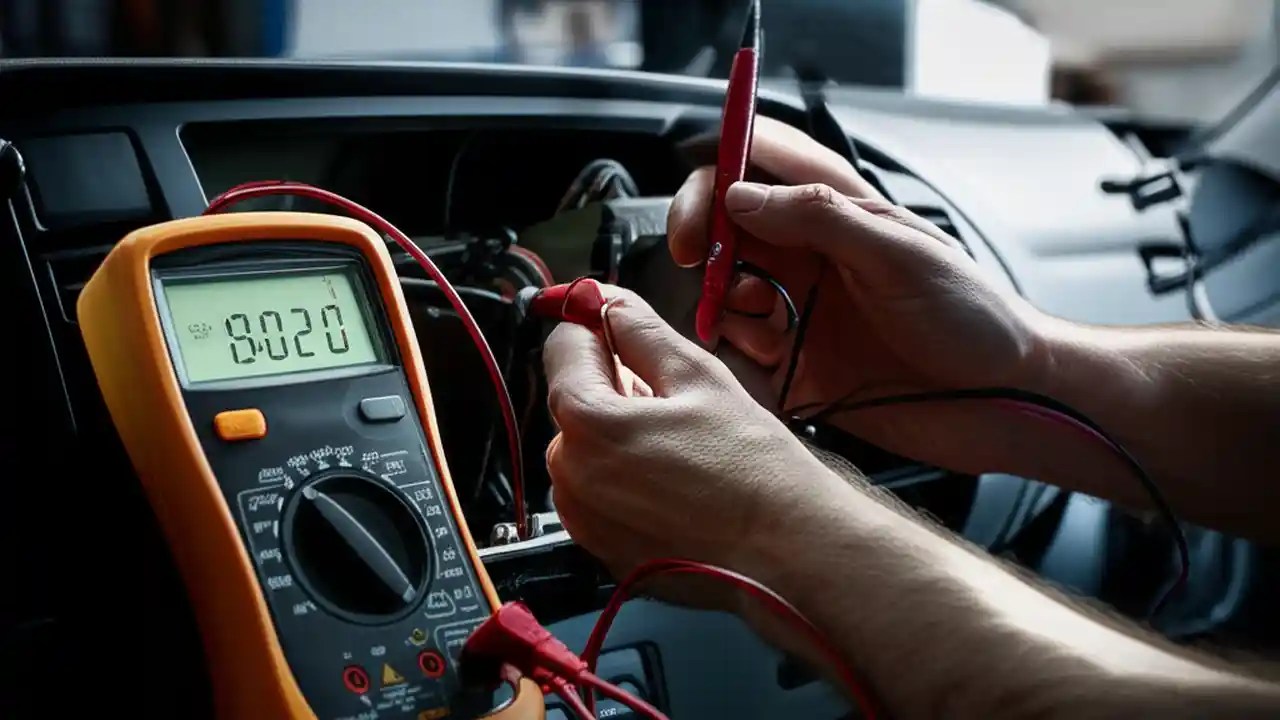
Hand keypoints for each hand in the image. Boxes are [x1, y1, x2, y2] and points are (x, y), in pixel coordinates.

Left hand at [542, 286, 846, 579]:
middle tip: (678, 403)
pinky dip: (627, 479)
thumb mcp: (698, 376)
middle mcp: (569, 472)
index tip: (628, 329)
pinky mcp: (601, 548)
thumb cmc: (752, 467)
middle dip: (616, 388)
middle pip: (576, 398)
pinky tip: (678, 484)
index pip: (563, 343)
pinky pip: (600, 492)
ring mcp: (583, 517)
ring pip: (589, 447)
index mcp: (586, 420)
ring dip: (622, 435)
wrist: (786, 552)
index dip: (598, 327)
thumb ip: (639, 329)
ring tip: (685, 449)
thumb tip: (605, 299)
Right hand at [668, 117, 1055, 474]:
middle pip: (725, 228)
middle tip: (700, 266)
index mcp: (838, 211)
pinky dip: (740, 354)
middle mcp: (810, 255)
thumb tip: (740, 196)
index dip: (718, 175)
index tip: (703, 211)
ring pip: (724, 292)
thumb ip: (819, 218)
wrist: (1004, 402)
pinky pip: (741, 352)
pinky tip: (775, 362)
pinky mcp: (796, 365)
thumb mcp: (899, 255)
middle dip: (703, 244)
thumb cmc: (973, 319)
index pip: (758, 164)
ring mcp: (800, 309)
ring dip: (725, 304)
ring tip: (766, 326)